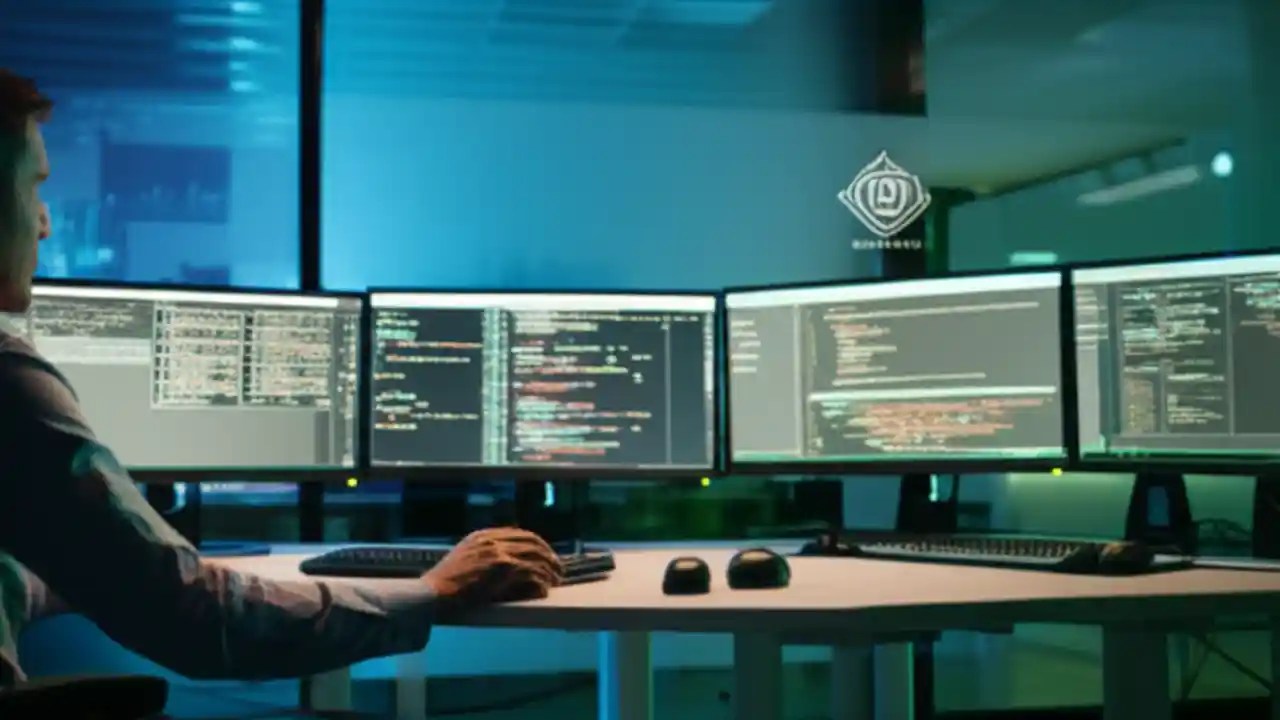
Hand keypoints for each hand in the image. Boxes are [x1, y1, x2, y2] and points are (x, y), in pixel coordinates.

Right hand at [422, 527, 562, 615]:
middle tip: (557, 569)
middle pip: (532, 543)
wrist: (433, 595)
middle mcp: (492, 540)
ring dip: (549, 571)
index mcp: (483, 536)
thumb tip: (510, 565)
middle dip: (548, 556)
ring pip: (535, 557)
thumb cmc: (445, 586)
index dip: (538, 544)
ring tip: (555, 581)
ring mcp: (498, 552)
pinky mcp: (503, 568)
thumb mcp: (464, 559)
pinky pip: (531, 573)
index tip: (546, 554)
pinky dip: (541, 583)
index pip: (520, 533)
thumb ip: (484, 556)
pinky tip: (544, 591)